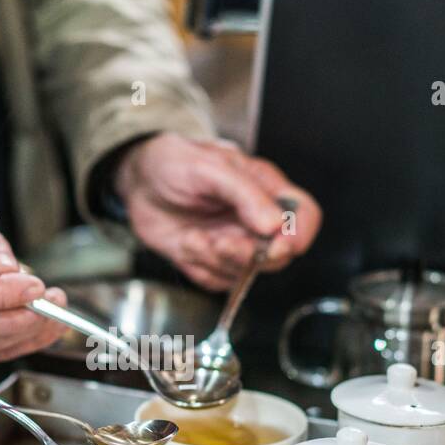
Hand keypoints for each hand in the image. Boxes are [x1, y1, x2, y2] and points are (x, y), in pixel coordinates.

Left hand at [115, 133, 321, 290]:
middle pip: (278, 255)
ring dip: (215, 259)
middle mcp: (256, 221)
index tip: (276, 244)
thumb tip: (274, 224)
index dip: (299, 235)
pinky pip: (217, 281)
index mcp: (266, 191)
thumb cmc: (175, 163)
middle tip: (218, 242)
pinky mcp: (211, 262)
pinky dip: (199, 267)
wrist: (139, 181)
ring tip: (192, 236)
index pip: (305, 217)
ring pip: (246, 274)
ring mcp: (235, 244)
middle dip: (246, 254)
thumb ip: (245, 194)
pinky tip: (186, 243)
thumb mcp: (210, 167)